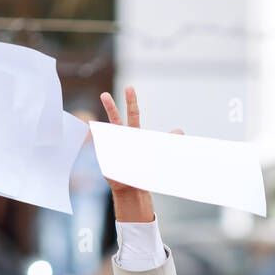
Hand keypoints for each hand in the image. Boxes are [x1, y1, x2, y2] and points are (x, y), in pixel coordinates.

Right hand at [99, 87, 183, 223]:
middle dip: (110, 107)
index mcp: (133, 134)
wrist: (132, 187)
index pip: (132, 114)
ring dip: (99, 130)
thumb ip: (166, 141)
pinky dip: (100, 149)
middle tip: (104, 95)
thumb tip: (180, 131)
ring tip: (93, 125)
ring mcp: (111, 148)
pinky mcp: (106, 160)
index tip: (129, 88)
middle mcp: (120, 138)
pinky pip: (102, 153)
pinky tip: (98, 148)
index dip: (131, 102)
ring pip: (105, 135)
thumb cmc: (143, 168)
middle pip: (115, 119)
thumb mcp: (156, 153)